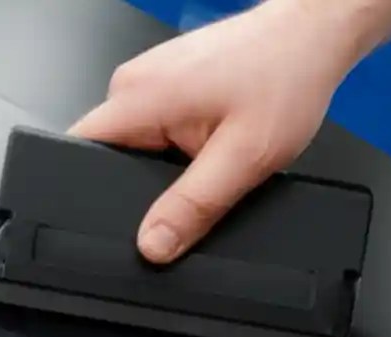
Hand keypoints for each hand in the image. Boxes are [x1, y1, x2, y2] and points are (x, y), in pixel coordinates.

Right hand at [69, 0, 380, 262]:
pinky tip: (213, 136)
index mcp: (138, 98)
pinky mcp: (167, 82)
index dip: (91, 191)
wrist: (310, 38)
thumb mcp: (243, 159)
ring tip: (213, 149)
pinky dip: (179, 144)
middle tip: (195, 180)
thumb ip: (193, 206)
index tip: (125, 216)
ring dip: (167, 162)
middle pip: (109, 155)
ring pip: (136, 144)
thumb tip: (152, 245)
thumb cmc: (284, 80)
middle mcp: (133, 83)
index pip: (79, 151)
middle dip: (143, 182)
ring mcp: (148, 79)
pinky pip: (154, 127)